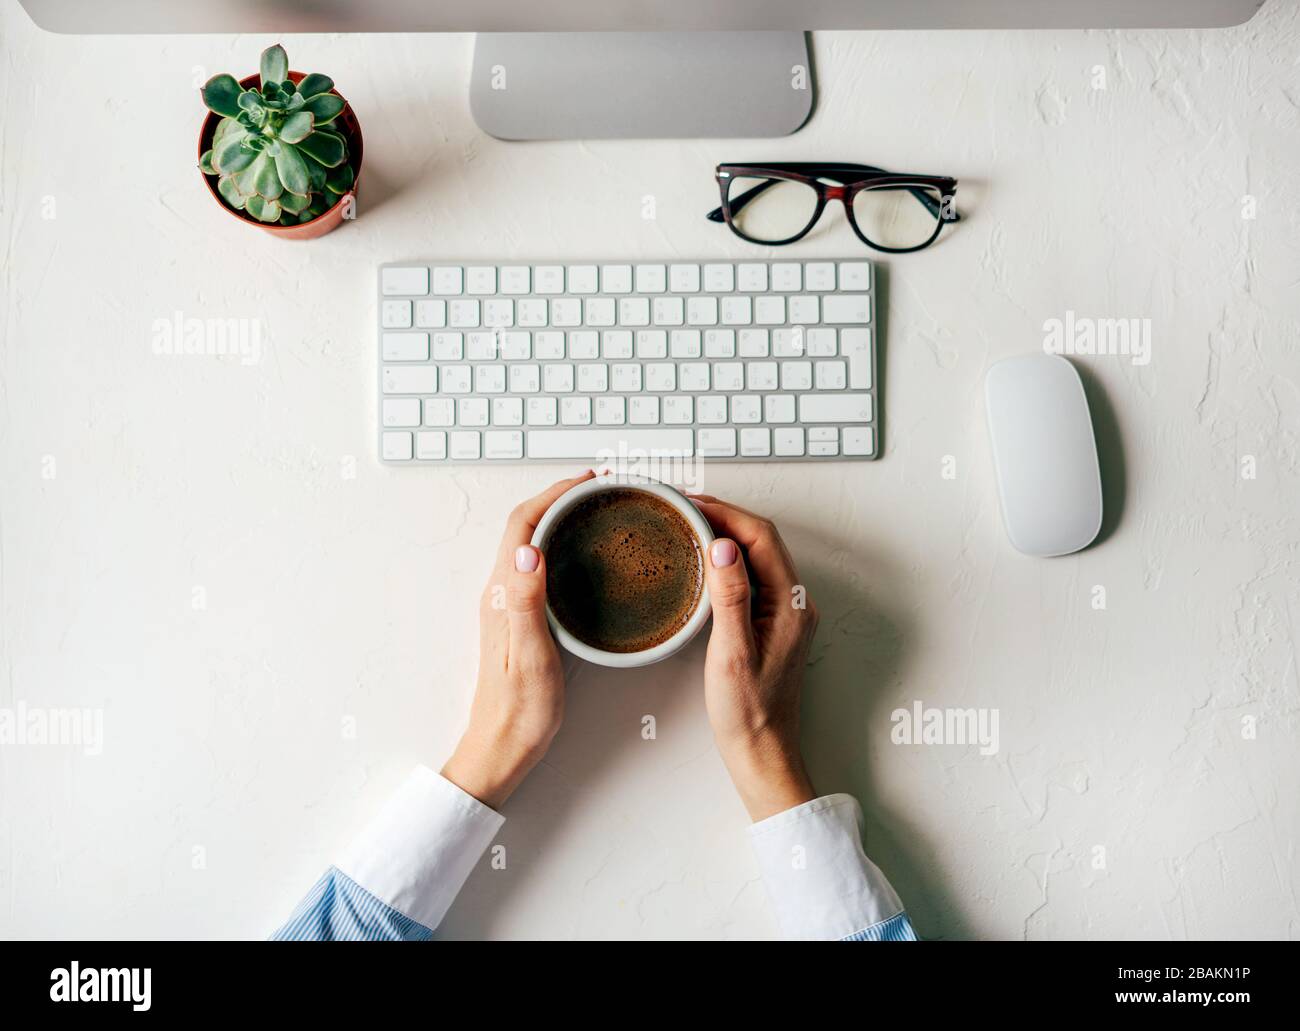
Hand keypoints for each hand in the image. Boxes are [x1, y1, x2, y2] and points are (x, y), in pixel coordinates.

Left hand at [441, 470, 594, 808]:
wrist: (500, 748)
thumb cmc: (519, 712)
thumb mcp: (530, 657)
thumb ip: (527, 602)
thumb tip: (531, 549)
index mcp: (503, 594)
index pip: (523, 525)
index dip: (553, 494)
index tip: (588, 481)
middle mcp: (502, 592)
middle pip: (526, 525)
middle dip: (560, 497)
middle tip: (601, 487)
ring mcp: (510, 604)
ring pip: (532, 543)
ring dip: (560, 518)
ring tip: (597, 509)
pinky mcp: (520, 617)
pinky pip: (539, 566)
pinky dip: (562, 545)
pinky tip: (585, 554)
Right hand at [692, 494, 819, 820]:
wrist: (763, 753)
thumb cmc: (748, 714)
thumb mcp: (732, 654)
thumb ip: (731, 597)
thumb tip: (723, 546)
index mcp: (791, 605)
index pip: (761, 538)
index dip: (726, 513)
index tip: (690, 502)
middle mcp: (794, 603)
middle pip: (761, 540)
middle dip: (723, 516)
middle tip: (682, 506)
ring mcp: (785, 613)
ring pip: (756, 556)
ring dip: (724, 535)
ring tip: (687, 524)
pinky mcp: (772, 624)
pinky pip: (751, 576)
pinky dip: (726, 560)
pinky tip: (702, 562)